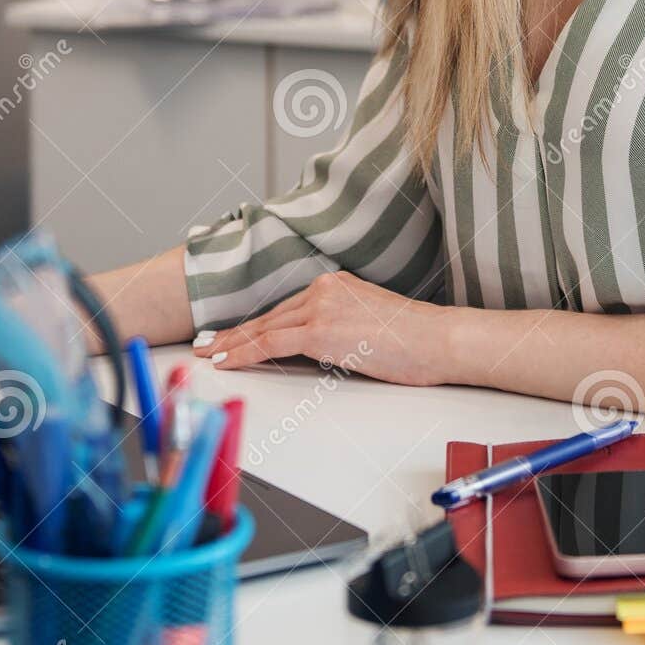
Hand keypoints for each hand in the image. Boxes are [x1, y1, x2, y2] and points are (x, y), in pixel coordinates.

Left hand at [191, 270, 453, 387]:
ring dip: (231, 343)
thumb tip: (315, 348)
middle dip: (233, 333)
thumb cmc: (415, 341)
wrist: (438, 340)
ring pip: (264, 328)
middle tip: (205, 344)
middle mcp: (324, 289)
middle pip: (269, 317)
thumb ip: (339, 328)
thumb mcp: (369, 325)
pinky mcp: (322, 329)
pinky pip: (271, 342)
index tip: (230, 335)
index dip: (254, 325)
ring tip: (208, 355)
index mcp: (335, 285)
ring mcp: (322, 306)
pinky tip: (227, 360)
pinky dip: (244, 351)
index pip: (285, 309)